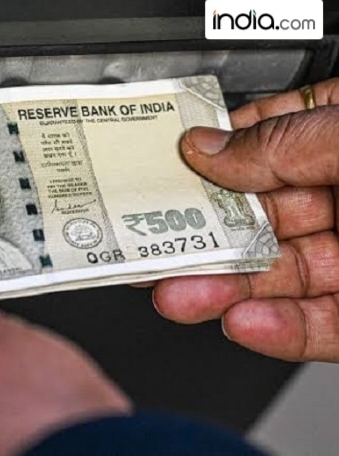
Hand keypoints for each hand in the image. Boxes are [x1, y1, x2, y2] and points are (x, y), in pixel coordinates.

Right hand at [153, 78, 338, 361]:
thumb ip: (287, 142)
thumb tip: (210, 147)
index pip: (270, 138)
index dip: (213, 154)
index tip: (163, 167)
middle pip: (260, 217)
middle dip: (202, 236)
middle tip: (150, 244)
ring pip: (279, 277)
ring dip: (223, 289)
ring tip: (176, 295)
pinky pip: (319, 326)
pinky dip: (277, 331)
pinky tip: (241, 322)